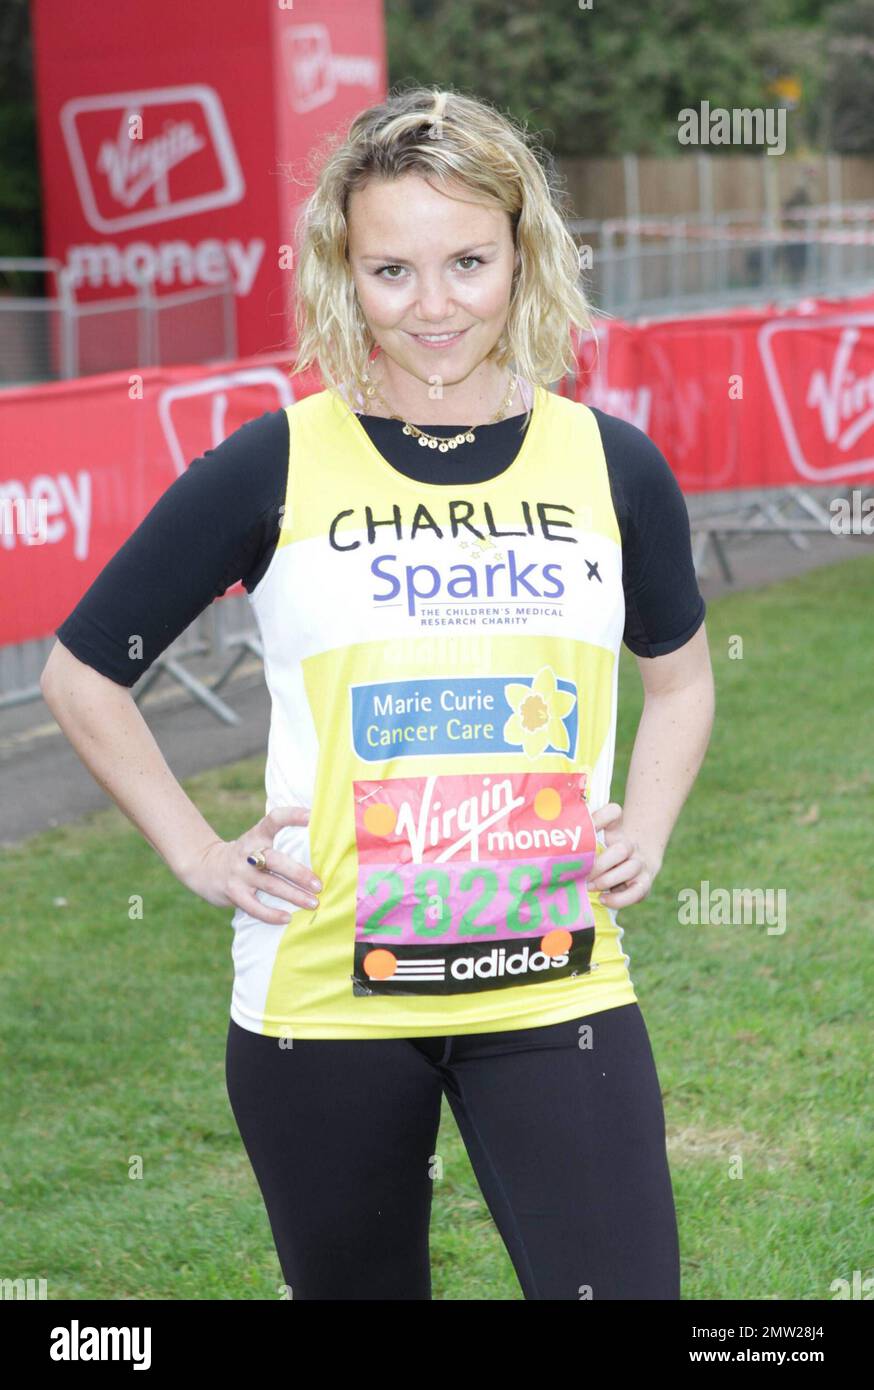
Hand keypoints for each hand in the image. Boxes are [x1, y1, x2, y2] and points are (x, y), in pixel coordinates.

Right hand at [180, 806, 320, 924]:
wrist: (205, 867)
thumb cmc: (245, 856)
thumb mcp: (257, 841)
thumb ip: (279, 844)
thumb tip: (322, 851)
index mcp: (256, 835)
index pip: (274, 819)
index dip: (292, 815)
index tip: (311, 816)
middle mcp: (248, 853)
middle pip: (276, 860)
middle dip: (299, 873)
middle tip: (319, 885)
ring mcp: (240, 874)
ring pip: (270, 885)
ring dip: (294, 895)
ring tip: (313, 903)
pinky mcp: (234, 893)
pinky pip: (254, 907)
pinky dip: (271, 914)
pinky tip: (288, 918)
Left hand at [586, 801, 660, 908]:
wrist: (633, 868)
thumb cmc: (602, 856)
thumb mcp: (591, 844)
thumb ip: (577, 842)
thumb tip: (552, 846)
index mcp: (614, 830)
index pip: (614, 813)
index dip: (602, 816)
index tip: (587, 825)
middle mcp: (630, 845)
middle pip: (622, 848)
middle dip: (599, 864)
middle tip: (581, 873)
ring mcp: (639, 864)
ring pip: (630, 868)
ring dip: (606, 880)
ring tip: (588, 887)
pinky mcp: (644, 883)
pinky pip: (637, 892)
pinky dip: (618, 899)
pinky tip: (603, 899)